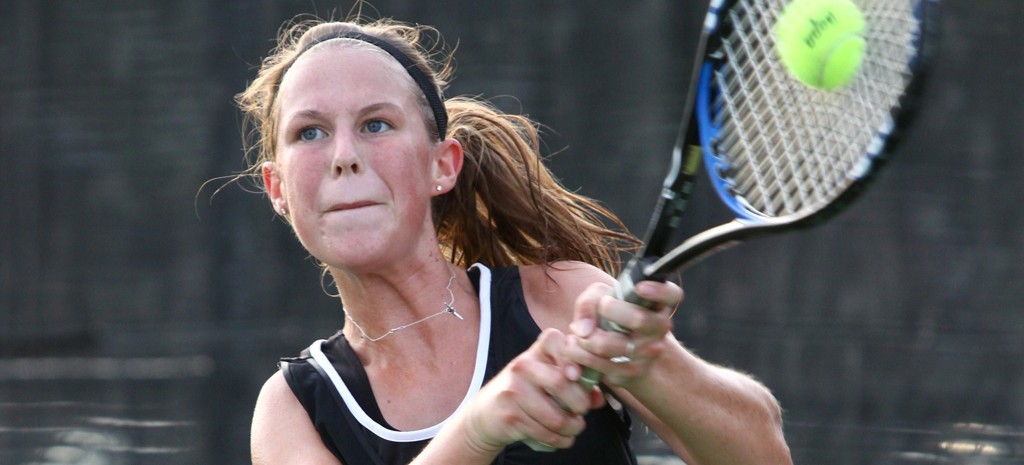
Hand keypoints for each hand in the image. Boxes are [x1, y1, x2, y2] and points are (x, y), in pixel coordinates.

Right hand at [459, 328, 604, 452]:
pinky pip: (545, 433)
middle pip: (562, 383)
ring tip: (575, 427)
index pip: (556, 341)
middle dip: (580, 404)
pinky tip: (563, 438)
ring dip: (573, 427)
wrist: (487, 413)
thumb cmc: (526, 392)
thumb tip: (598, 398)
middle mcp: (522, 366)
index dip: (573, 356)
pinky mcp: (510, 416)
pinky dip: (561, 440)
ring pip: (556, 416)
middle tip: (582, 411)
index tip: (578, 375)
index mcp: (536, 351)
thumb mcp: (547, 379)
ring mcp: (513, 391)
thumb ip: (577, 384)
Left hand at [565, 280, 681, 388]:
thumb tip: (584, 329)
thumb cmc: (612, 316)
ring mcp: (649, 353)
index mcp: (658, 303)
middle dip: (608, 310)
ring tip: (576, 332)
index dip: (659, 290)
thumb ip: (590, 301)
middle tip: (597, 309)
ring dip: (583, 338)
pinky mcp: (633, 373)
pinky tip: (575, 347)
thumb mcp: (601, 297)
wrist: (623, 353)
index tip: (639, 287)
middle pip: (639, 319)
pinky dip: (579, 355)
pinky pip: (599, 365)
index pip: (671, 294)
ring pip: (608, 345)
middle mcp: (660, 328)